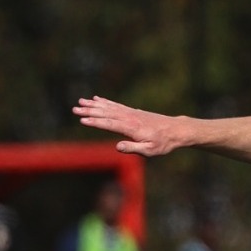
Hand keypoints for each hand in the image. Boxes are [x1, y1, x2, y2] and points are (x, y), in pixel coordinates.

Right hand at [73, 96, 187, 156]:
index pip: (110, 124)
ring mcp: (131, 113)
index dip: (96, 122)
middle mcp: (130, 117)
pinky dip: (105, 102)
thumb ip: (133, 148)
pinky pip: (116, 105)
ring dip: (94, 105)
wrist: (175, 130)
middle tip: (74, 109)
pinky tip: (96, 99)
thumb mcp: (150, 151)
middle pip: (106, 113)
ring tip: (80, 102)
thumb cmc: (163, 143)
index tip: (82, 120)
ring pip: (109, 107)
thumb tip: (117, 146)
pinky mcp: (133, 111)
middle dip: (90, 111)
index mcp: (132, 128)